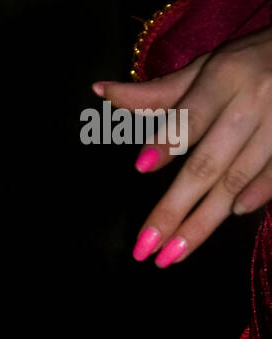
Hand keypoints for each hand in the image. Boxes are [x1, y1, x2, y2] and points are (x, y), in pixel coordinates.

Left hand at [92, 24, 271, 265]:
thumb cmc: (246, 65)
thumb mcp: (204, 69)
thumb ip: (157, 94)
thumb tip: (101, 92)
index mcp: (224, 76)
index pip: (191, 115)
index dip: (168, 140)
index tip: (141, 167)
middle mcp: (251, 101)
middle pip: (208, 162)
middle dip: (174, 208)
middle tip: (145, 247)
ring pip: (236, 179)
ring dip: (204, 221)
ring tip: (173, 254)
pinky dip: (260, 193)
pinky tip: (235, 215)